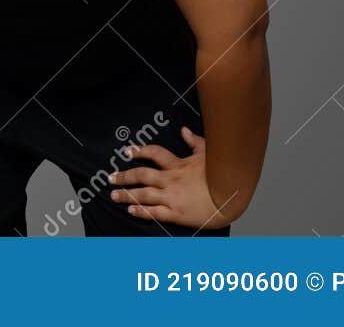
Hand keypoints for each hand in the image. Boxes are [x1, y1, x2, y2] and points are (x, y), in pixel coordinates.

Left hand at [108, 126, 241, 229]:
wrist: (232, 199)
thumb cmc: (222, 176)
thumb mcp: (208, 154)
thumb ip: (194, 142)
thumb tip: (184, 130)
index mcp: (178, 166)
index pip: (154, 154)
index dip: (140, 151)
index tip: (128, 151)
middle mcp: (171, 181)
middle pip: (142, 175)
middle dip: (124, 176)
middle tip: (110, 178)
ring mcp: (173, 198)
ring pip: (144, 194)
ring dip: (127, 194)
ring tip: (114, 195)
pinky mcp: (177, 214)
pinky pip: (155, 212)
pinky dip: (141, 211)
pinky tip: (130, 210)